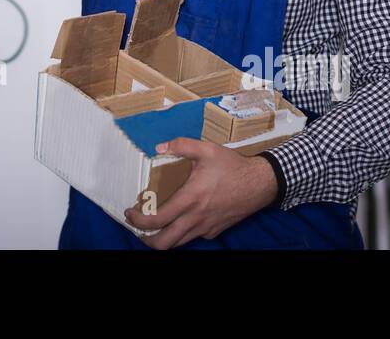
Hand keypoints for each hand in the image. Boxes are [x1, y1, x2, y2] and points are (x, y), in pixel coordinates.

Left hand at [124, 138, 278, 249]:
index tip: (130, 212)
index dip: (138, 221)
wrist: (260, 184)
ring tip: (155, 225)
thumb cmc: (233, 166)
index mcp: (190, 199)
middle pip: (164, 243)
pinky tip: (181, 218)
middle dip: (147, 240)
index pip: (157, 221)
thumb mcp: (207, 150)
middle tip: (138, 227)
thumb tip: (159, 147)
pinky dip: (182, 232)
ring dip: (164, 238)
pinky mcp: (215, 231)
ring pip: (178, 243)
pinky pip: (193, 237)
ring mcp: (206, 228)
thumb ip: (182, 145)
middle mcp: (196, 219)